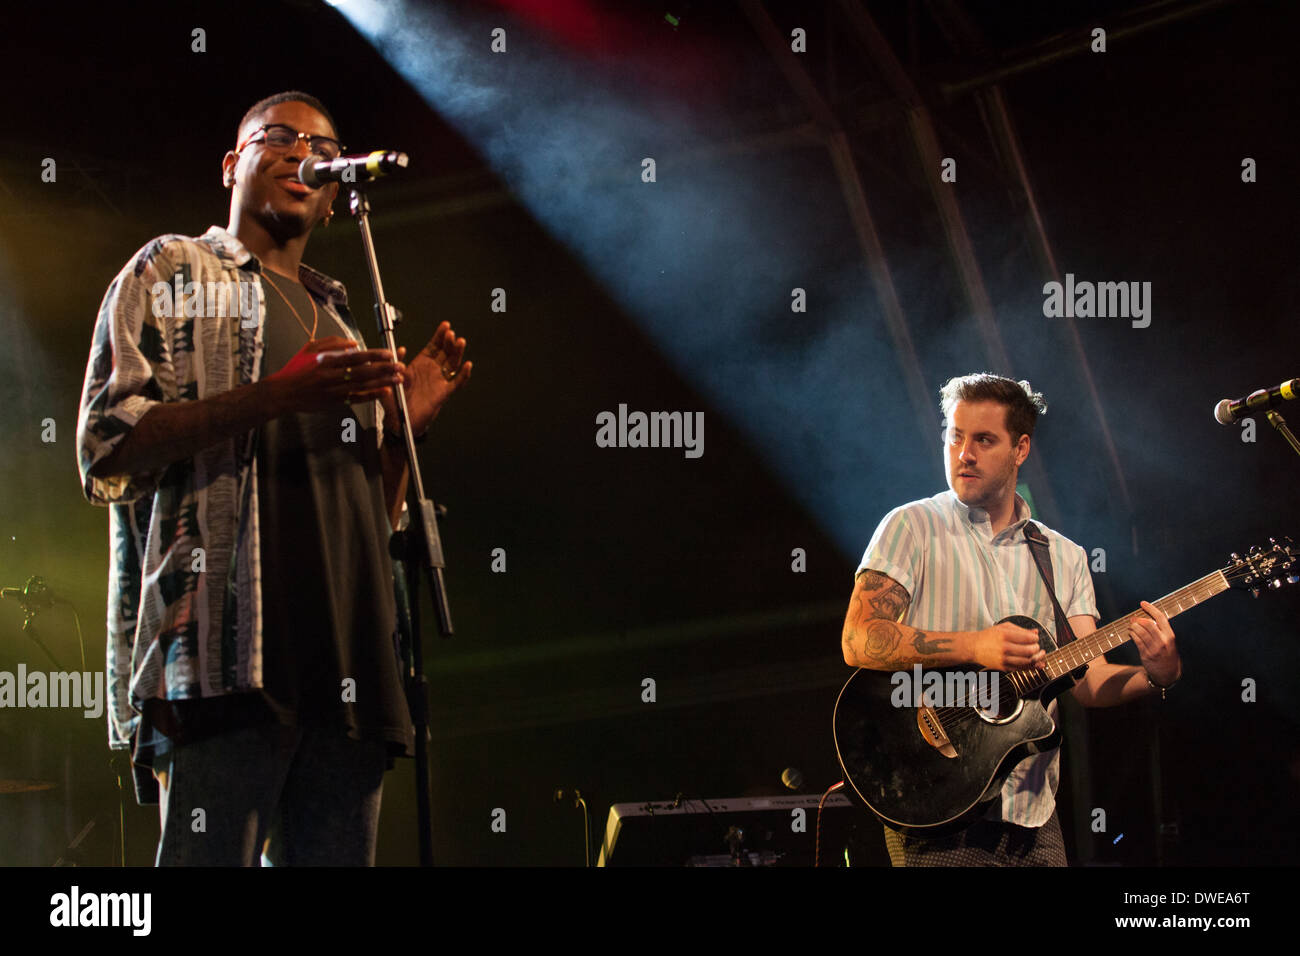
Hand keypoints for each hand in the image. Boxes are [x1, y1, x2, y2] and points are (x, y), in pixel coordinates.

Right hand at [266, 336, 402, 412]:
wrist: (283, 393)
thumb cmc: (296, 369)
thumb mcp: (310, 349)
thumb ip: (332, 343)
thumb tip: (354, 344)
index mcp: (326, 361)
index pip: (355, 357)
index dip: (373, 355)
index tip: (388, 353)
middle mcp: (331, 376)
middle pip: (363, 372)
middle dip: (384, 369)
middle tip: (400, 367)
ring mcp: (333, 390)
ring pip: (363, 386)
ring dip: (382, 382)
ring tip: (398, 379)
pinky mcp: (334, 402)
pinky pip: (356, 399)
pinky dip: (371, 396)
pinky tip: (384, 393)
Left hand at [382, 321, 471, 436]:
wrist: (399, 421)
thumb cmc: (394, 401)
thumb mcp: (390, 378)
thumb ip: (396, 364)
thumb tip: (401, 349)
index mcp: (419, 365)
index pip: (433, 346)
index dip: (439, 336)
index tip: (445, 325)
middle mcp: (431, 371)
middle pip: (445, 352)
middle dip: (449, 341)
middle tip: (450, 333)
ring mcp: (439, 381)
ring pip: (452, 363)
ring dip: (457, 353)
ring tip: (460, 342)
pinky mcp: (443, 393)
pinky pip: (457, 383)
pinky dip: (463, 374)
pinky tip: (467, 365)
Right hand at [974, 620, 1045, 670]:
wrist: (973, 648)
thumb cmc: (988, 636)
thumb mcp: (1003, 628)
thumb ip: (1020, 629)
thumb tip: (1035, 632)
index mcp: (1004, 635)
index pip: (1028, 638)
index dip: (1035, 638)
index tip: (1035, 638)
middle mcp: (1004, 647)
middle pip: (1029, 651)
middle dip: (1037, 648)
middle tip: (1036, 646)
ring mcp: (1004, 659)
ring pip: (1027, 661)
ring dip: (1036, 658)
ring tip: (1038, 654)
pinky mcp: (1004, 667)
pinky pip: (1021, 668)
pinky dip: (1030, 666)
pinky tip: (1033, 662)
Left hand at [1130, 600, 1179, 687]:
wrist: (1168, 673)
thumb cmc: (1168, 654)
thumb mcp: (1170, 642)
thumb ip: (1162, 631)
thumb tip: (1147, 618)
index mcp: (1170, 636)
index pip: (1160, 618)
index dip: (1151, 608)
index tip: (1143, 603)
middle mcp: (1163, 641)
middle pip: (1148, 624)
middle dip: (1138, 619)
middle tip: (1133, 618)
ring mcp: (1154, 648)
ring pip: (1140, 632)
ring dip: (1133, 626)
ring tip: (1131, 625)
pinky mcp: (1146, 654)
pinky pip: (1136, 640)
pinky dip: (1132, 634)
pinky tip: (1130, 632)